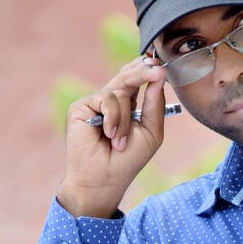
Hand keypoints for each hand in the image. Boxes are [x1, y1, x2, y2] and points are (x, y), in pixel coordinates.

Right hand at [57, 57, 167, 217]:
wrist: (104, 179)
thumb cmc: (128, 160)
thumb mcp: (151, 132)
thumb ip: (155, 104)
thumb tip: (159, 73)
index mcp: (129, 106)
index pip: (138, 80)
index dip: (148, 69)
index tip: (161, 63)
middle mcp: (111, 102)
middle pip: (128, 76)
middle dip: (143, 72)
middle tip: (157, 69)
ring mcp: (95, 103)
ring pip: (119, 92)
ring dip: (125, 120)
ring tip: (120, 142)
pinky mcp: (81, 107)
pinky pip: (105, 98)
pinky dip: (113, 118)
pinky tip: (109, 135)